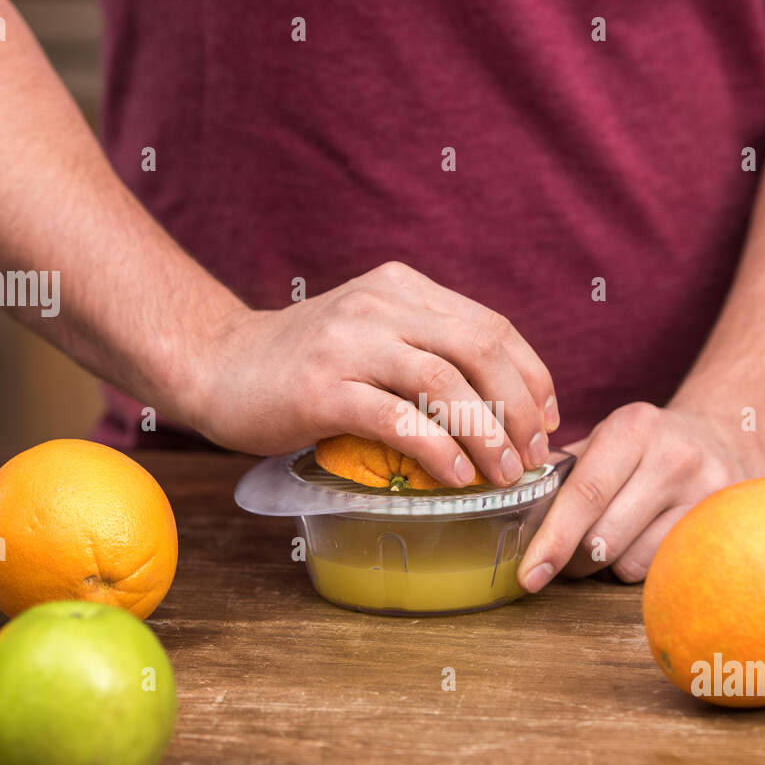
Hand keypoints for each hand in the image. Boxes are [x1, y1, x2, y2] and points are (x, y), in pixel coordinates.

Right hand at [188, 262, 558, 487]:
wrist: (216, 364)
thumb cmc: (303, 364)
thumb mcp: (372, 334)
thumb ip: (426, 348)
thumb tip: (503, 405)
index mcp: (403, 288)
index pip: (492, 326)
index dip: (532, 377)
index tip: (547, 422)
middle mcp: (381, 306)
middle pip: (480, 349)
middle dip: (520, 408)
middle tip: (535, 455)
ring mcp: (349, 345)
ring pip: (444, 383)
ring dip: (487, 434)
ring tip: (506, 473)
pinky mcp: (322, 388)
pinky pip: (396, 419)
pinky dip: (436, 450)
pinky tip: (456, 476)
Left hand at [517, 401, 764, 588]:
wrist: (730, 438)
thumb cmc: (649, 445)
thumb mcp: (609, 439)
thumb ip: (562, 470)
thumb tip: (512, 506)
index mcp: (633, 428)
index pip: (585, 494)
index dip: (552, 539)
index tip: (528, 574)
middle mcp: (674, 457)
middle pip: (602, 537)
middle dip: (572, 556)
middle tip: (564, 552)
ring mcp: (705, 494)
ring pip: (628, 562)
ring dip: (605, 565)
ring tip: (612, 538)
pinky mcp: (720, 527)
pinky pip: (658, 571)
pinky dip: (636, 565)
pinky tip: (642, 541)